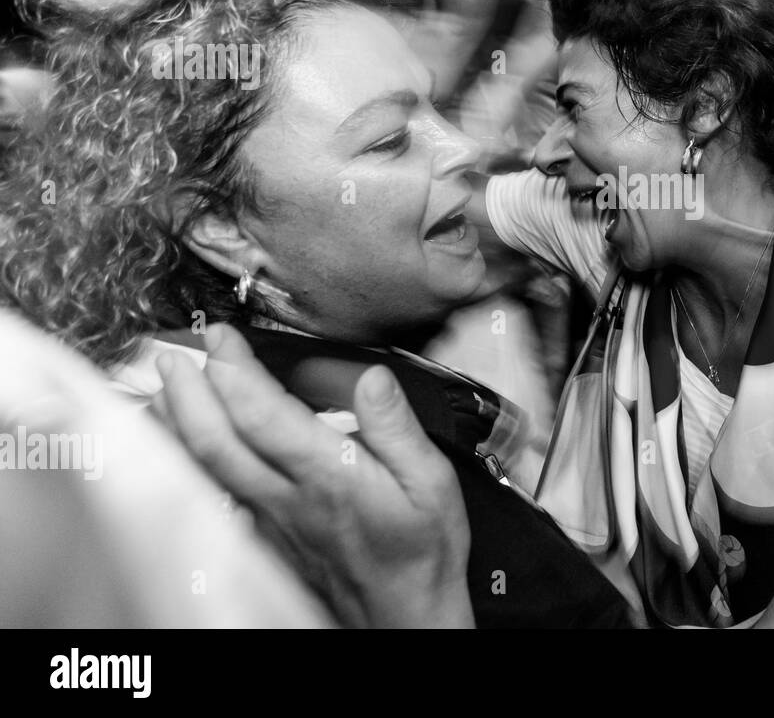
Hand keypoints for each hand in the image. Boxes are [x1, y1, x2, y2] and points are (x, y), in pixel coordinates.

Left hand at [155, 325, 472, 627]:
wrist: (404, 616)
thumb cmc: (421, 550)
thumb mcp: (432, 482)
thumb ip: (397, 426)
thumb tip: (372, 379)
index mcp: (328, 476)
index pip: (263, 413)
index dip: (234, 369)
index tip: (223, 337)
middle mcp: (288, 497)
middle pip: (216, 440)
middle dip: (188, 390)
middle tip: (174, 354)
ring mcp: (269, 519)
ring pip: (205, 468)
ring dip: (176, 425)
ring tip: (161, 390)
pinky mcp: (264, 535)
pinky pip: (212, 492)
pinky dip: (188, 461)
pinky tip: (182, 444)